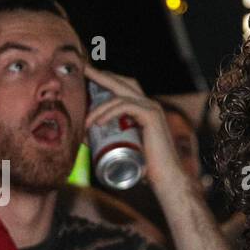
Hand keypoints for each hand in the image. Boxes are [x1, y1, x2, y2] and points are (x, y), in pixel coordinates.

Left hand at [84, 66, 192, 194]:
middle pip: (121, 83)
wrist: (166, 179)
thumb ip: (109, 141)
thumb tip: (84, 139)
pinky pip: (125, 106)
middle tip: (84, 70)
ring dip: (98, 108)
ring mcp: (152, 109)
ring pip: (119, 97)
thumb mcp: (124, 149)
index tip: (87, 78)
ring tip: (86, 122)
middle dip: (100, 76)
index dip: (106, 81)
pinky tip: (99, 122)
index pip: (123, 88)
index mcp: (144, 110)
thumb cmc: (145, 169)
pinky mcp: (151, 116)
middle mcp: (149, 105)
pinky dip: (110, 112)